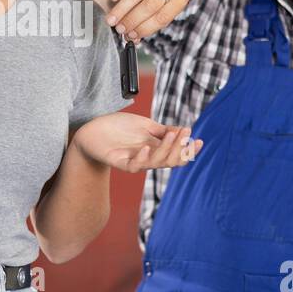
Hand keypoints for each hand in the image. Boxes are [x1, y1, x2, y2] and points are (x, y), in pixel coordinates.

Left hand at [74, 112, 202, 173]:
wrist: (93, 131)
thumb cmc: (119, 128)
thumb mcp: (145, 125)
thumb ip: (162, 130)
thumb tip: (184, 130)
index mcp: (155, 149)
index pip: (176, 154)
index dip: (189, 150)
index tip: (200, 140)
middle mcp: (148, 157)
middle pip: (169, 161)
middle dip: (180, 149)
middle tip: (184, 135)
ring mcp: (134, 161)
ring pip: (155, 163)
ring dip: (166, 150)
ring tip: (172, 135)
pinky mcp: (120, 162)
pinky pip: (133, 166)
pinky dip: (142, 158)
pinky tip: (147, 147)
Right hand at [106, 0, 189, 42]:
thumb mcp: (158, 5)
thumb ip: (147, 21)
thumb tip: (133, 39)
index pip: (162, 17)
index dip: (144, 28)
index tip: (130, 35)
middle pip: (150, 5)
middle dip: (132, 19)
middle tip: (119, 28)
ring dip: (122, 8)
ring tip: (112, 18)